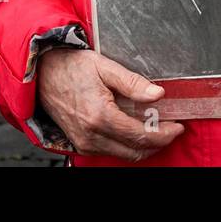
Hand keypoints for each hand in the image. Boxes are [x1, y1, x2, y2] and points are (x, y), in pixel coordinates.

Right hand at [37, 48, 183, 160]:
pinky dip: (127, 145)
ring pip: (123, 154)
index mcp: (100, 116)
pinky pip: (110, 151)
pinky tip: (135, 130)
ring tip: (157, 128)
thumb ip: (133, 82)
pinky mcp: (80, 144)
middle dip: (158, 143)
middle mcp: (91, 135)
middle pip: (134, 151)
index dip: (164, 133)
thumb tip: (157, 93)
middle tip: (171, 129)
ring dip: (143, 146)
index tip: (178, 126)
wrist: (42, 73)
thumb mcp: (104, 66)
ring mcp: (85, 143)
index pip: (141, 135)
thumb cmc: (71, 67)